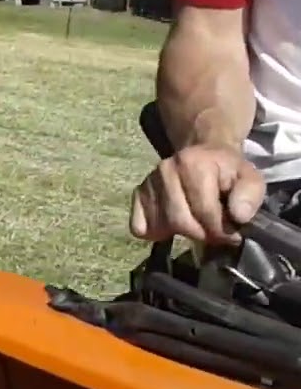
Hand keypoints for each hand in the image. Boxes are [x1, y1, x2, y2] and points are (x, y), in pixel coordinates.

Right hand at [129, 143, 265, 243]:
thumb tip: (239, 216)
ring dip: (182, 233)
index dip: (221, 230)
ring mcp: (147, 183)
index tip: (232, 231)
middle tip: (214, 230)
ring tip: (197, 223)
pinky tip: (173, 223)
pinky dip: (157, 232)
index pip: (204, 213)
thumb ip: (250, 195)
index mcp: (192, 163)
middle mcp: (164, 170)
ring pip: (161, 226)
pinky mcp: (137, 195)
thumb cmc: (228, 171)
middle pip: (180, 222)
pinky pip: (140, 227)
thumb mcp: (250, 178)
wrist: (204, 155)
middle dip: (202, 233)